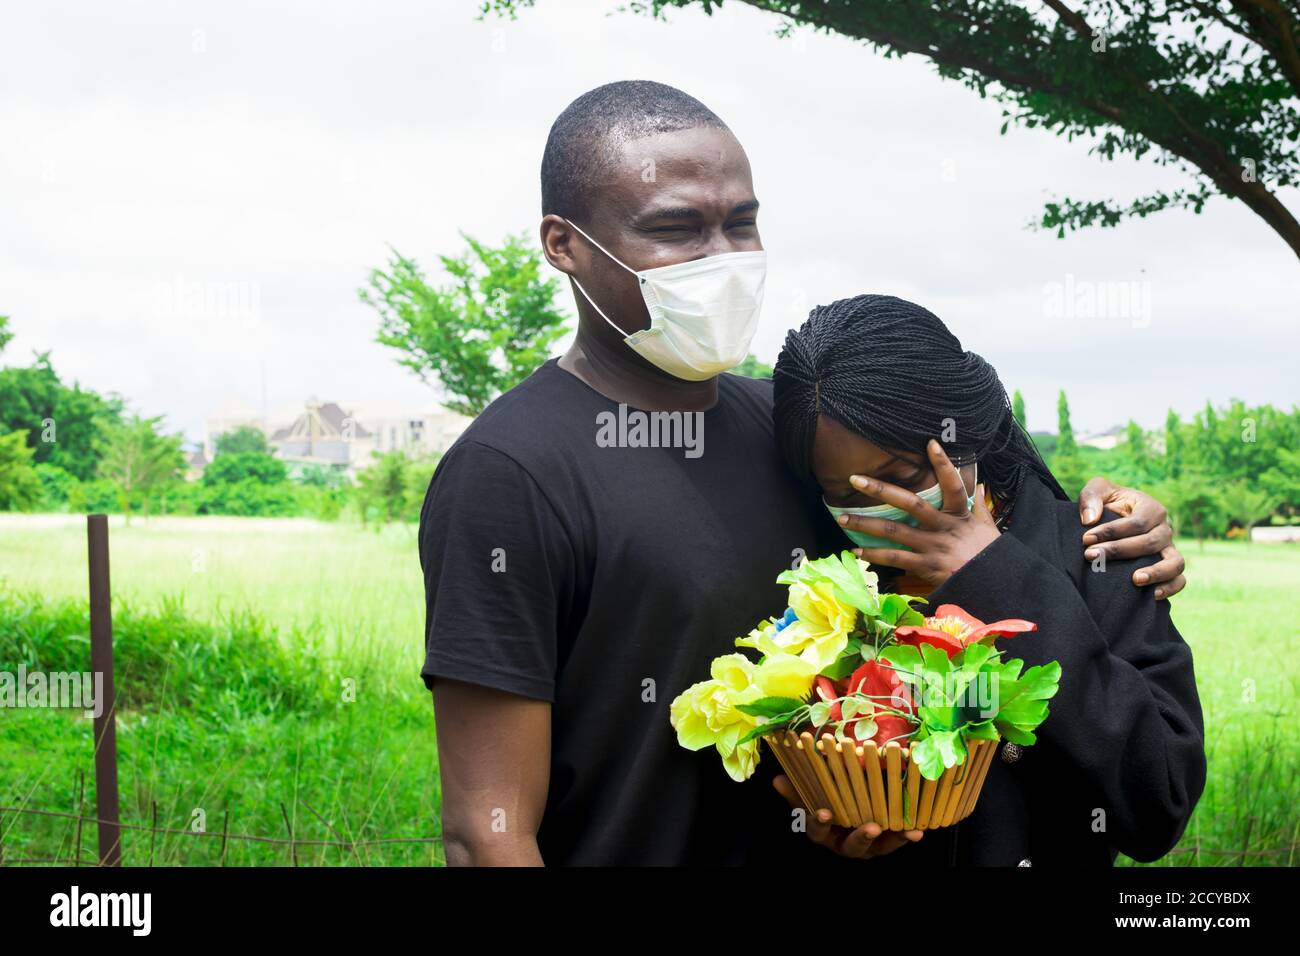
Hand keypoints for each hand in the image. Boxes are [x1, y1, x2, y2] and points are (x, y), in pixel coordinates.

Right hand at [772, 774, 922, 858]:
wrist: (847, 806)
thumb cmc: (825, 799)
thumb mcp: (809, 794)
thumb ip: (796, 789)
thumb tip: (777, 780)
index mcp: (824, 832)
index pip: (818, 831)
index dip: (820, 823)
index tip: (824, 813)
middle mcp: (845, 843)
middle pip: (852, 846)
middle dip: (862, 837)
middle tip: (872, 827)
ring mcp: (867, 845)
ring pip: (880, 847)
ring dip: (893, 839)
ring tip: (906, 832)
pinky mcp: (886, 841)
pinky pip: (897, 840)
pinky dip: (907, 835)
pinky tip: (917, 830)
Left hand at [838, 439, 999, 588]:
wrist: (995, 585)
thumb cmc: (991, 555)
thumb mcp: (989, 527)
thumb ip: (980, 506)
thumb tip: (980, 486)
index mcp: (960, 514)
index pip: (954, 484)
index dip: (944, 464)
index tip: (930, 443)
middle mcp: (944, 527)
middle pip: (910, 503)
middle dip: (881, 490)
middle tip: (855, 479)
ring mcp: (933, 546)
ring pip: (894, 531)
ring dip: (866, 524)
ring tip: (842, 518)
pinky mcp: (926, 566)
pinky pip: (895, 559)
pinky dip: (875, 555)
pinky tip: (856, 551)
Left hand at [1078, 477, 1186, 599]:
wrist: (1111, 519)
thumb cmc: (1105, 503)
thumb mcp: (1097, 491)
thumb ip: (1091, 498)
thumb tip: (1089, 520)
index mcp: (1150, 507)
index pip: (1136, 522)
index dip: (1111, 532)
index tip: (1086, 539)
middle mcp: (1164, 528)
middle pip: (1150, 543)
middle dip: (1119, 551)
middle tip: (1091, 556)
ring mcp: (1169, 549)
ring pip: (1175, 562)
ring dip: (1156, 572)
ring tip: (1134, 580)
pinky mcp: (1169, 566)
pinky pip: (1180, 579)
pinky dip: (1171, 588)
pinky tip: (1152, 595)